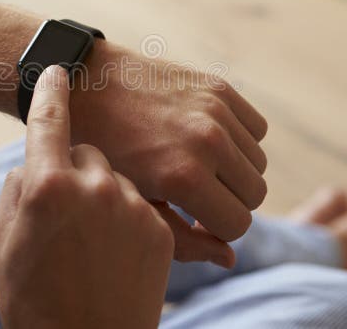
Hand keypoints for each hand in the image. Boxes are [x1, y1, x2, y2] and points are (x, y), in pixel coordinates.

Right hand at [0, 66, 173, 328]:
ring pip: (119, 179)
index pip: (48, 122)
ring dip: (107, 195)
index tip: (57, 68)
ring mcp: (132, 207)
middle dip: (78, 170)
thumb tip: (36, 168)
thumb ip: (19, 192)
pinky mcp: (161, 231)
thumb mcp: (3, 241)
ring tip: (92, 241)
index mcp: (46, 186)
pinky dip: (129, 218)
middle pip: (89, 152)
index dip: (50, 92)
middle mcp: (94, 187)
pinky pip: (142, 205)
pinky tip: (114, 252)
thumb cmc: (30, 297)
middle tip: (67, 208)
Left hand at [71, 42, 268, 265]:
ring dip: (235, 172)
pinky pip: (257, 129)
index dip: (217, 230)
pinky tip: (209, 141)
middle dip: (230, 203)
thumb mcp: (134, 203)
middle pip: (255, 196)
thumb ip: (183, 240)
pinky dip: (240, 140)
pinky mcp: (218, 88)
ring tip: (201, 167)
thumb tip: (229, 259)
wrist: (88, 86)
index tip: (193, 220)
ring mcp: (216, 111)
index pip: (238, 226)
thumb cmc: (104, 152)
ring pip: (259, 163)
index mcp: (183, 177)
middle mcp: (207, 142)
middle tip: (198, 195)